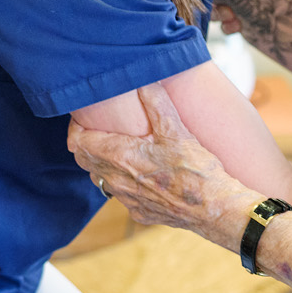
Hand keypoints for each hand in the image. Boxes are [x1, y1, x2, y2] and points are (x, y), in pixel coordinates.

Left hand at [66, 85, 255, 251]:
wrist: (214, 208)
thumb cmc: (196, 170)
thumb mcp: (176, 130)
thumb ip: (155, 102)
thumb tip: (144, 79)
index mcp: (120, 157)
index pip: (79, 142)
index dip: (76, 128)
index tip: (84, 119)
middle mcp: (117, 181)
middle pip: (85, 161)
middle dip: (88, 144)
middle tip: (100, 130)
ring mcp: (127, 200)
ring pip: (102, 179)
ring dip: (105, 164)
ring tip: (122, 150)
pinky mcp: (140, 213)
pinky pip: (123, 196)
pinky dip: (125, 183)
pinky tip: (142, 176)